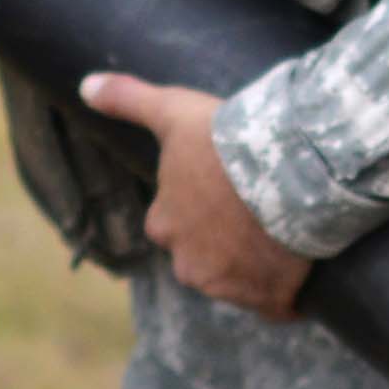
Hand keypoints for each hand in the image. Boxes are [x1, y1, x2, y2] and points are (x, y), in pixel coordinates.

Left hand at [75, 72, 311, 316]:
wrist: (290, 172)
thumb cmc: (226, 140)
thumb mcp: (174, 111)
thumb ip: (128, 99)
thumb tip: (86, 86)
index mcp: (163, 225)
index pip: (171, 222)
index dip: (198, 203)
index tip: (223, 184)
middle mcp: (189, 265)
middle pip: (203, 256)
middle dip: (224, 239)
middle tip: (257, 206)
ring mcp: (229, 287)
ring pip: (238, 279)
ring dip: (255, 263)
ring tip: (285, 226)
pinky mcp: (269, 301)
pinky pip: (275, 302)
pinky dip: (286, 289)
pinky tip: (302, 262)